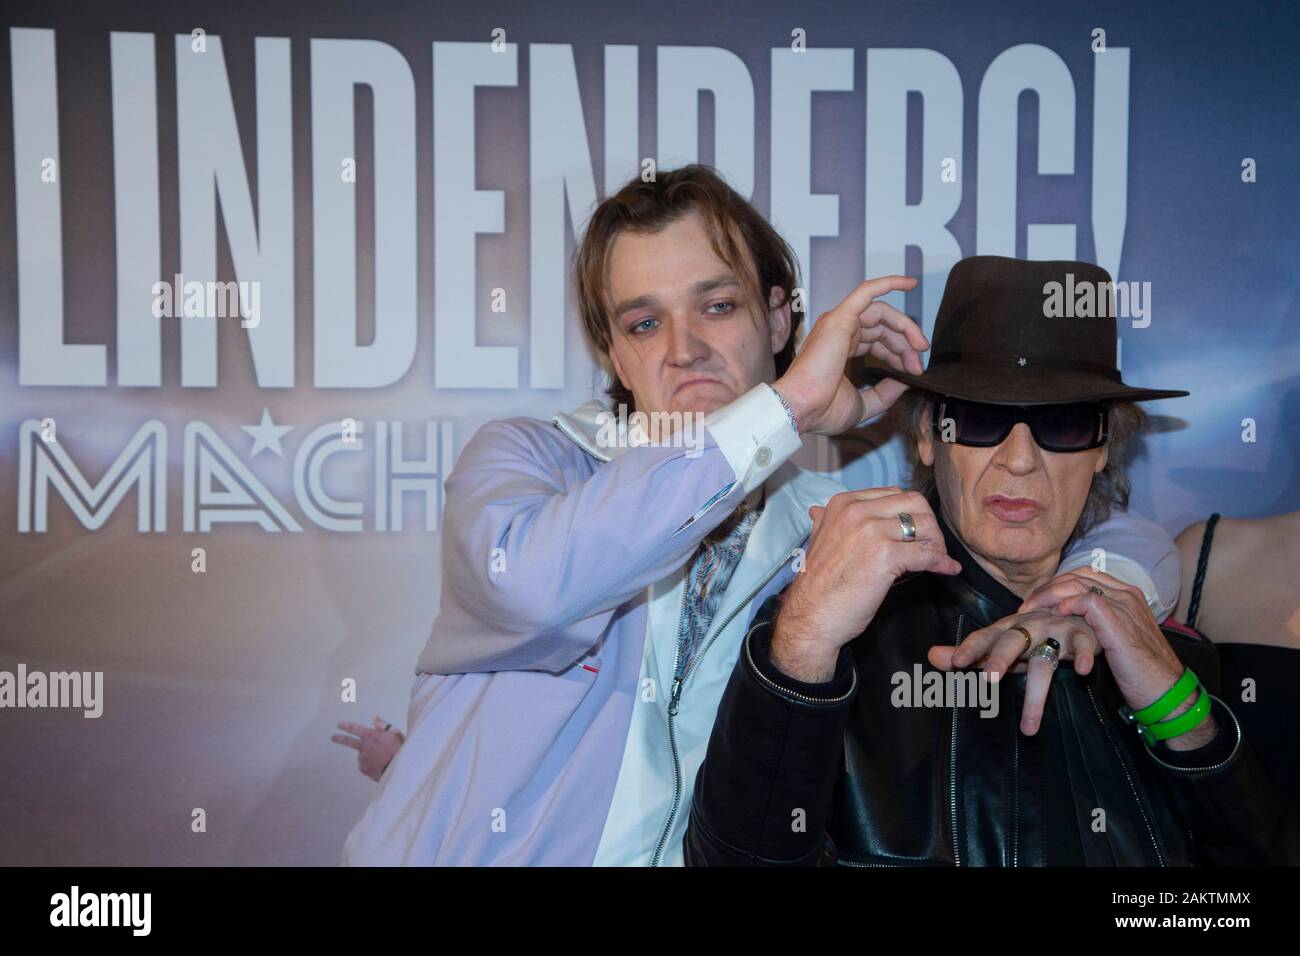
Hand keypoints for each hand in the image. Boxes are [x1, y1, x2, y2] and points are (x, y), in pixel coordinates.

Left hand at [332, 716, 404, 780]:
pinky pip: (364, 765)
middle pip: (347, 741)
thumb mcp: (394, 733)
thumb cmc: (399, 749)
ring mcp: (362, 758)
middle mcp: (364, 746)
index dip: (346, 726)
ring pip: (362, 755)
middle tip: (333, 737)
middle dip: (339, 738)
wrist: (399, 769)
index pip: (354, 728)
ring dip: (368, 755)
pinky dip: (370, 764)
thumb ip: (382, 725)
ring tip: (382, 758)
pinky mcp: (363, 768)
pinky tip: (379, 764)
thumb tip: (374, 717)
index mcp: (371, 735)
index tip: (339, 724)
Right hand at [772, 489, 961, 681]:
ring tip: (938, 559)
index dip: (911, 513)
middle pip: (914, 503)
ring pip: (924, 525)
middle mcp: (856, 511)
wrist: (812, 616)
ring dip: (937, 543)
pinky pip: (926, 553)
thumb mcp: (818, 542)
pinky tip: (946, 569)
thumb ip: (826, 522)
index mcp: (842, 504)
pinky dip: (941, 562)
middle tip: (932, 545)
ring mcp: (870, 531)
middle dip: (929, 523)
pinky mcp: (885, 555)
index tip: (917, 531)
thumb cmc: (819, 585)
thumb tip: (818, 510)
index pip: (893, 494)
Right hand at [773, 275, 926, 435]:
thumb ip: (886, 392)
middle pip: (883, 328)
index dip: (899, 354)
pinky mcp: (841, 317)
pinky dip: (890, 283)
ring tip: (920, 346)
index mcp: (840, 349)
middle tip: (919, 365)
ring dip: (906, 327)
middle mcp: (839, 332)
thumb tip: (906, 381)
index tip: (912, 372)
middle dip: (906, 344)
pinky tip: (910, 284)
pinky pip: (868, 291)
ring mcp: (839, 323)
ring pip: (882, 312)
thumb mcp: (864, 404)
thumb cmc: (821, 409)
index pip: (877, 342)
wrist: (802, 408)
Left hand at [927, 607, 1100, 735]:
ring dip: (1037, 690)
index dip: (970, 648)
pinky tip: (1082, 671)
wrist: (1076, 608)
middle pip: (1012, 641)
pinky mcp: (1082, 636)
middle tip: (988, 679)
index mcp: (1007, 629)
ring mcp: (1056, 630)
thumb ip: (970, 652)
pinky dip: (1084, 656)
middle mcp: (1029, 627)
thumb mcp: (1003, 642)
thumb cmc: (1034, 633)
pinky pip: (1084, 645)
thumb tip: (931, 656)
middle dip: (1000, 658)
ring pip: (1046, 658)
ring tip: (1029, 725)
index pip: (984, 637)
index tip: (956, 663)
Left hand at [1020, 568, 1217, 749]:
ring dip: (1049, 594)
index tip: (1038, 598)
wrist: (1164, 689)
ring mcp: (1124, 605)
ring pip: (1078, 583)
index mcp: (1128, 595)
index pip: (1086, 574)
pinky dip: (1066, 605)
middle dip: (1048, 586)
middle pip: (1078, 575)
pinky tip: (1054, 616)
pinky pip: (1086, 600)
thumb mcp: (1118, 638)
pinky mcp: (1117, 621)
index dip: (1058, 583)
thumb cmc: (1139, 670)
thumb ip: (1100, 622)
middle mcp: (1126, 594)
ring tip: (1031, 609)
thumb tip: (1069, 619)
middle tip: (1027, 603)